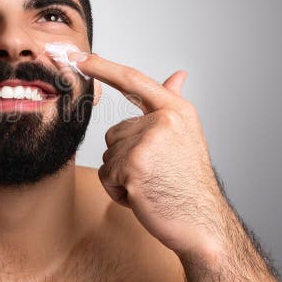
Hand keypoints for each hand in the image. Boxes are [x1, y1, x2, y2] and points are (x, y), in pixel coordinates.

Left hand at [72, 53, 230, 258]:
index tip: (79, 57)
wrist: (202, 224)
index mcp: (176, 110)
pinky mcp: (133, 166)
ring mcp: (147, 142)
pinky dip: (118, 192)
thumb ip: (171, 103)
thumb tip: (177, 75)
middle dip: (125, 158)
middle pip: (114, 132)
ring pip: (108, 155)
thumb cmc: (188, 183)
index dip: (103, 67)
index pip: (133, 80)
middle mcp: (163, 121)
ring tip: (151, 186)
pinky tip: (142, 197)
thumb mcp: (185, 136)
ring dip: (121, 176)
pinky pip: (106, 174)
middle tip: (155, 175)